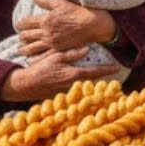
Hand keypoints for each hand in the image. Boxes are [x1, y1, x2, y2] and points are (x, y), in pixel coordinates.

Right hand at [0, 47, 120, 102]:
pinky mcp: (64, 95)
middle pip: (93, 81)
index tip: (118, 68)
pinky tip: (86, 85)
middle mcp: (74, 85)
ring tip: (104, 80)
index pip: (95, 72)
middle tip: (114, 73)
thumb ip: (72, 54)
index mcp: (74, 74)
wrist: (26, 85)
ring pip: (86, 87)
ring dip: (94, 83)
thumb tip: (87, 49)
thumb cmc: (40, 69)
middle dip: (104, 78)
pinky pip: (77, 91)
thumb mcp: (55, 57)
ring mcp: (70, 92)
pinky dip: (83, 88)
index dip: (107, 70)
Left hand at [17, 0, 116, 56]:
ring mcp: (52, 43)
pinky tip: (31, 59)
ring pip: (30, 48)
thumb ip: (44, 0)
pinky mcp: (59, 50)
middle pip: (25, 36)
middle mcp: (46, 32)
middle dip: (22, 36)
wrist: (93, 25)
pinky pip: (42, 57)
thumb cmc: (78, 12)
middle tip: (22, 36)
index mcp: (45, 20)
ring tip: (21, 49)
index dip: (20, 24)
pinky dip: (34, 59)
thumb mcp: (61, 3)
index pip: (24, 23)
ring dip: (24, 49)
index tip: (20, 25)